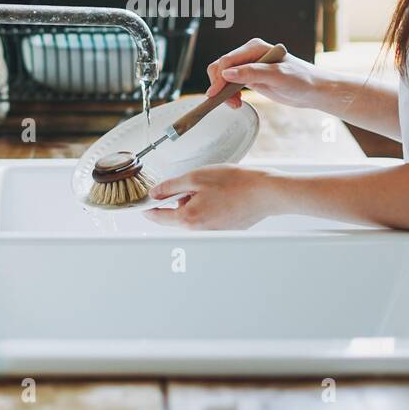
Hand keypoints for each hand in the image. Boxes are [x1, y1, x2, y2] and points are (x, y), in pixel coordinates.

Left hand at [144, 165, 283, 229]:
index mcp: (188, 218)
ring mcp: (213, 232)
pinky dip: (210, 206)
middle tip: (195, 183)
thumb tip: (154, 194)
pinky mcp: (224, 230)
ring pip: (194, 215)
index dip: (148, 208)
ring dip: (196, 202)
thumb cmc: (235, 183)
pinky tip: (223, 195)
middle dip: (179, 199)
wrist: (265, 193)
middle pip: (177, 216)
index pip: (158, 217)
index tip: (143, 203)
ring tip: (214, 187)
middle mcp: (199, 231)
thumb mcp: (196, 177)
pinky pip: (208, 217)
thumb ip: (171, 186)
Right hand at [204, 38, 328, 110]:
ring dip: (223, 91)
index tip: (215, 94)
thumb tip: (227, 74)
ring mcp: (249, 66)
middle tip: (230, 102)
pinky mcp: (251, 78)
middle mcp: (250, 54)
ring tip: (235, 104)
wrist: (313, 90)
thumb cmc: (302, 80)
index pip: (228, 60)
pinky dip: (229, 94)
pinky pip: (231, 84)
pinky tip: (237, 102)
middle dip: (220, 85)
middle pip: (221, 67)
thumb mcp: (277, 76)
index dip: (219, 78)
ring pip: (223, 76)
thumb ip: (252, 73)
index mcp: (255, 48)